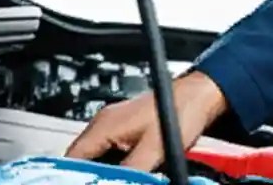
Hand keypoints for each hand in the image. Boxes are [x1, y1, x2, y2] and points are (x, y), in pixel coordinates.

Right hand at [65, 70, 227, 170]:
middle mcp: (104, 122)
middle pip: (81, 158)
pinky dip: (111, 165)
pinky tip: (125, 172)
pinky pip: (108, 152)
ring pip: (95, 156)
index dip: (73, 176)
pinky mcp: (125, 129)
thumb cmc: (183, 111)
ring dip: (101, 170)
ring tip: (109, 178)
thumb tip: (112, 182)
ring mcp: (114, 124)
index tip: (81, 183)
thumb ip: (130, 171)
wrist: (201, 95)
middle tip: (98, 182)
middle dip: (87, 175)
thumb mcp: (155, 150)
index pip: (72, 158)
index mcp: (104, 125)